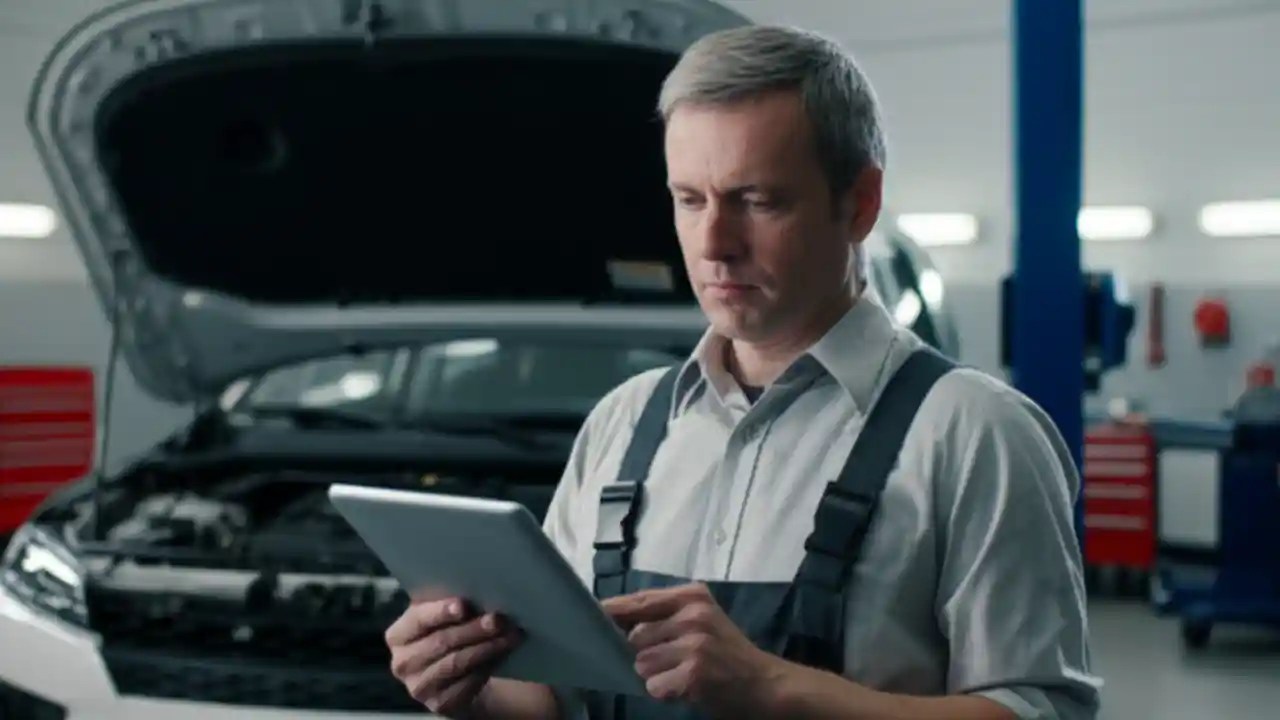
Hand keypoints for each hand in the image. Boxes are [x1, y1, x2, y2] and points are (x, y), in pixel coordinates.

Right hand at [385, 597, 522, 716]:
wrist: (456, 677)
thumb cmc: (448, 635)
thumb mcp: (441, 618)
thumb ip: (448, 605)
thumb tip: (477, 587)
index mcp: (398, 635)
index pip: (418, 620)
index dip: (439, 612)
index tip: (463, 605)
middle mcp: (402, 663)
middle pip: (441, 642)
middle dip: (473, 629)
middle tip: (499, 619)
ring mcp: (419, 686)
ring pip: (456, 663)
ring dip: (487, 647)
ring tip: (511, 635)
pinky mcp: (440, 704)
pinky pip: (467, 683)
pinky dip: (487, 666)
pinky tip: (503, 654)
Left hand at [602, 583, 787, 715]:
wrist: (766, 684)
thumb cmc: (728, 653)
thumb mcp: (702, 621)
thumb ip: (664, 616)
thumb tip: (614, 619)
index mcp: (692, 595)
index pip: (639, 600)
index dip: (612, 610)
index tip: (590, 617)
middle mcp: (693, 613)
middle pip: (635, 636)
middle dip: (643, 654)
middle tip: (670, 662)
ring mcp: (694, 642)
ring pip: (642, 663)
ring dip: (654, 676)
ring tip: (681, 675)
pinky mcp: (694, 671)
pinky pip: (655, 686)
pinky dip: (665, 693)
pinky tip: (686, 689)